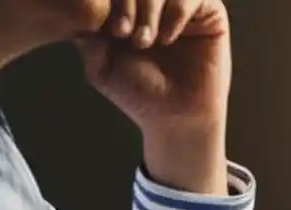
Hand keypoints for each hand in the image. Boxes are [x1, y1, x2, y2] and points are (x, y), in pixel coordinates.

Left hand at [77, 0, 230, 193]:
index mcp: (129, 8)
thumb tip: (81, 7)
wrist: (177, 118)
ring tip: (144, 41)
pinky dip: (175, 13)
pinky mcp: (209, 13)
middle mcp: (155, 2)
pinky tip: (167, 39)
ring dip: (148, 8)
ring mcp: (182, 5)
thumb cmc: (140, 93)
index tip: (108, 29)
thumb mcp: (101, 66)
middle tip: (122, 33)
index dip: (109, 1)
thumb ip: (88, 35)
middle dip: (125, 1)